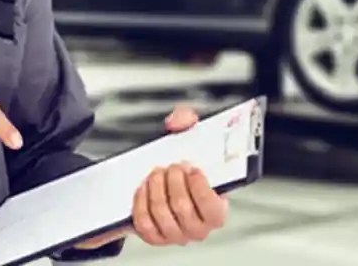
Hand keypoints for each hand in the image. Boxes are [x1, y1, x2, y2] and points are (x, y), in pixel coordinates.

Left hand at [71, 105, 228, 249]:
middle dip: (173, 182)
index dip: (201, 188)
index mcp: (216, 210)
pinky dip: (141, 202)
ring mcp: (176, 235)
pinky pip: (145, 222)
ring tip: (156, 173)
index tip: (192, 168)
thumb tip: (179, 120)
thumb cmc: (185, 167)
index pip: (213, 209)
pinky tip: (143, 187)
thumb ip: (188, 122)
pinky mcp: (155, 237)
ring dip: (156, 189)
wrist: (165, 187)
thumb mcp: (190, 141)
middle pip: (183, 209)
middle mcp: (198, 227)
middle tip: (171, 166)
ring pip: (162, 214)